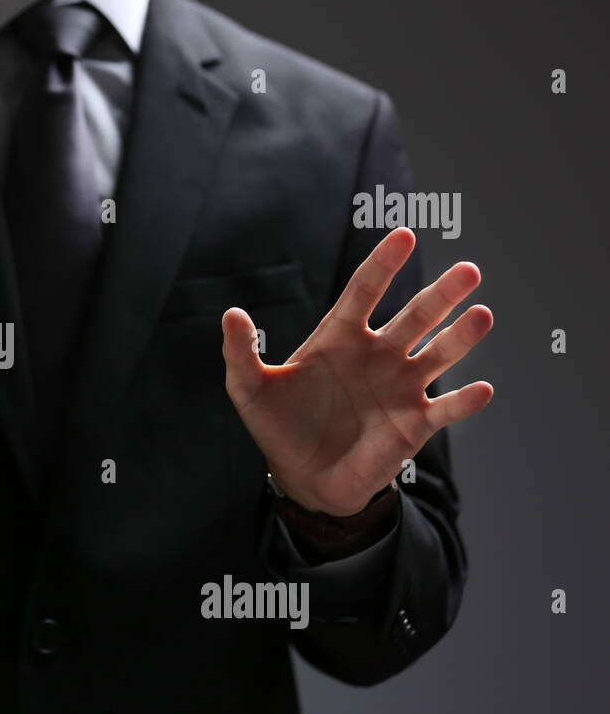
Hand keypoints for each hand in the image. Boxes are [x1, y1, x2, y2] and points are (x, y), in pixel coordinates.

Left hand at [221, 227, 493, 516]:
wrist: (303, 478)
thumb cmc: (277, 426)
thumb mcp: (249, 388)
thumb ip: (241, 351)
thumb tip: (231, 314)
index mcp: (340, 338)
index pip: (365, 291)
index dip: (383, 264)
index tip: (404, 235)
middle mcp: (378, 355)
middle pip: (415, 315)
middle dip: (441, 294)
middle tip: (468, 271)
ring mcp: (400, 387)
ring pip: (439, 354)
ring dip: (460, 336)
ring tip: (481, 314)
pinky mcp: (415, 423)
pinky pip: (446, 408)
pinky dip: (465, 400)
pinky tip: (482, 388)